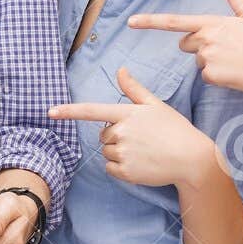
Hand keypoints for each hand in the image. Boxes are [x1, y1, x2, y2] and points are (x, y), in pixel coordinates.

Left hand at [50, 67, 212, 186]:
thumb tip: (120, 71)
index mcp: (127, 114)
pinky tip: (140, 163)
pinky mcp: (125, 172)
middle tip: (140, 138)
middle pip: (102, 135)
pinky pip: (110, 168)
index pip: (92, 110)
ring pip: (106, 152)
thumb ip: (134, 89)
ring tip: (143, 151)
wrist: (192, 158)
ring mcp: (123, 153)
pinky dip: (120, 168)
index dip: (69, 111)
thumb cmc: (174, 129)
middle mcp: (121, 132)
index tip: (50, 112)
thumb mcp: (155, 105)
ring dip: (119, 152)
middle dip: (115, 136)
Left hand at [126, 0, 242, 97]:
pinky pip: (205, 75)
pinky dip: (216, 75)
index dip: (150, 21)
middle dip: (197, 44)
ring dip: (209, 60)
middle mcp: (204, 40)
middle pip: (185, 43)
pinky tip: (233, 72)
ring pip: (196, 59)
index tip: (131, 21)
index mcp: (211, 23)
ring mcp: (205, 58)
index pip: (174, 21)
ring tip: (233, 59)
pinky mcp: (208, 75)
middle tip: (225, 47)